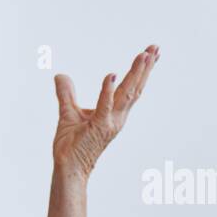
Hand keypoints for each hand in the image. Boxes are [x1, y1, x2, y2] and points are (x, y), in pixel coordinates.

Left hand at [52, 44, 158, 178]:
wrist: (68, 168)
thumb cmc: (72, 146)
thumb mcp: (68, 113)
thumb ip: (66, 94)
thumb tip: (61, 75)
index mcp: (114, 114)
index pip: (131, 89)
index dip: (141, 71)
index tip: (151, 54)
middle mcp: (117, 118)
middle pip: (135, 88)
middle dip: (145, 68)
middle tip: (155, 48)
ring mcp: (109, 123)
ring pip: (126, 94)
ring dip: (135, 74)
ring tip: (144, 56)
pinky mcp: (98, 127)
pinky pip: (104, 106)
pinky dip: (108, 90)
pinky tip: (112, 75)